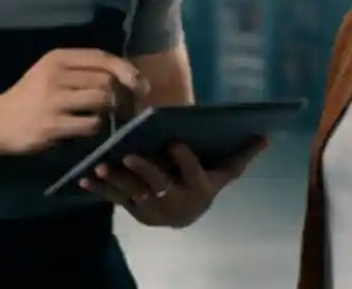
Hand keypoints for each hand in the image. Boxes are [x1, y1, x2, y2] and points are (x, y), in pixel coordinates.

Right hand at [0, 48, 148, 154]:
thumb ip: (83, 70)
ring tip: (108, 118)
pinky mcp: (53, 125)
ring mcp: (53, 100)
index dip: (126, 70)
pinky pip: (91, 124)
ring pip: (102, 100)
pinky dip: (97, 127)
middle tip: (128, 108)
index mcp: (57, 58)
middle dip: (123, 95)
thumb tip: (129, 75)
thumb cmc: (30, 97)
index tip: (140, 84)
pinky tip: (89, 129)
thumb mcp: (51, 73)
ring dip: (111, 112)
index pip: (102, 58)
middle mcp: (55, 74)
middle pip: (107, 80)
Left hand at [79, 137, 269, 227]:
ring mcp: (152, 208)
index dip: (185, 160)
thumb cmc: (206, 182)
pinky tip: (84, 176)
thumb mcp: (224, 171)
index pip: (193, 173)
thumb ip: (242, 154)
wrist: (186, 215)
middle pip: (158, 186)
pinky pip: (114, 198)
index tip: (175, 141)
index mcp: (198, 188)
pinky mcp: (133, 210)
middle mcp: (175, 202)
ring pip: (132, 193)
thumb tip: (266, 135)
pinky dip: (99, 189)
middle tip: (127, 155)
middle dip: (143, 171)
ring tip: (99, 166)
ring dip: (115, 180)